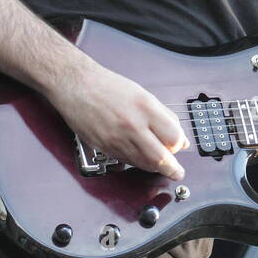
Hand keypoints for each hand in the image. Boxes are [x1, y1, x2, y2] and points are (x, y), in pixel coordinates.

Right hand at [45, 59, 189, 178]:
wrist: (76, 85)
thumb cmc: (109, 87)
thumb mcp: (145, 95)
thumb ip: (166, 118)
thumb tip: (180, 139)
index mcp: (146, 108)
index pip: (173, 138)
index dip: (179, 146)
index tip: (180, 147)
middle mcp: (132, 125)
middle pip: (160, 158)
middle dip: (172, 169)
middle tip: (177, 172)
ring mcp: (116, 138)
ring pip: (143, 163)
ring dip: (154, 166)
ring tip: (159, 163)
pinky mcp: (104, 147)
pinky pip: (126, 161)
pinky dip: (137, 162)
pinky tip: (140, 156)